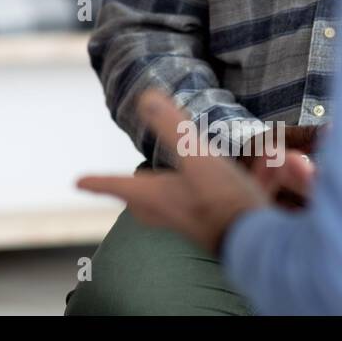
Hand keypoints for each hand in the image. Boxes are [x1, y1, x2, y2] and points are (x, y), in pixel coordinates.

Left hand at [77, 92, 310, 253]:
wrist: (263, 245)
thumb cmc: (222, 203)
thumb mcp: (196, 156)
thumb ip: (171, 126)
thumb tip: (145, 95)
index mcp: (158, 198)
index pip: (119, 187)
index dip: (98, 181)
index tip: (78, 182)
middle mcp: (173, 213)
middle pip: (143, 205)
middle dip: (133, 195)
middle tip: (123, 188)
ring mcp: (197, 223)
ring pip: (174, 207)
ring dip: (172, 192)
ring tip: (169, 183)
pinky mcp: (223, 226)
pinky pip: (214, 204)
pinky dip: (218, 191)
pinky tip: (246, 176)